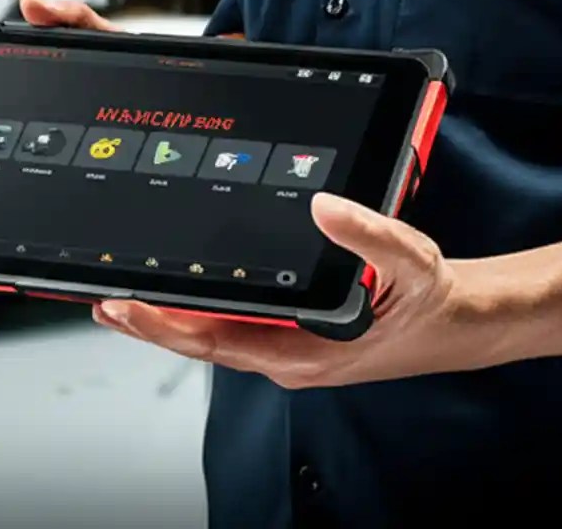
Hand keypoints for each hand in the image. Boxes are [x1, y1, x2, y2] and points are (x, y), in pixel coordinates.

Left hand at [93, 193, 522, 387]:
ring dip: (169, 314)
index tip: (123, 307)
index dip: (165, 325)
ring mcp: (285, 347)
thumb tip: (325, 206)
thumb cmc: (435, 303)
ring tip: (120, 295)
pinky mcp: (289, 334)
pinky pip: (234, 322)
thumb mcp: (413, 260)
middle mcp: (287, 356)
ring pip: (213, 332)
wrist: (463, 323)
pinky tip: (178, 288)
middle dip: (149, 321)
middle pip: (202, 339)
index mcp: (306, 352)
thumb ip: (369, 233)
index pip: (217, 339)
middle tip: (98, 299)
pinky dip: (200, 306)